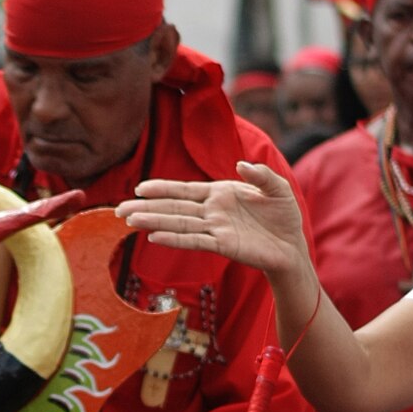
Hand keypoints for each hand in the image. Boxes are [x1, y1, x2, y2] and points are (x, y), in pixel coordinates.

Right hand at [117, 161, 309, 277]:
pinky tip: (156, 237)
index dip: (162, 188)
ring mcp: (215, 229)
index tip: (140, 189)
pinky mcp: (223, 245)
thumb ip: (261, 175)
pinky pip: (195, 241)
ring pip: (179, 224)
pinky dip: (176, 239)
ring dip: (155, 222)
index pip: (185, 189)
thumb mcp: (278, 187)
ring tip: (131, 221)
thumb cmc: (283, 216)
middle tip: (120, 210)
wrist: (293, 246)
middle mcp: (212, 211)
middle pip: (174, 207)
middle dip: (147, 207)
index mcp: (220, 194)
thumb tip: (241, 164)